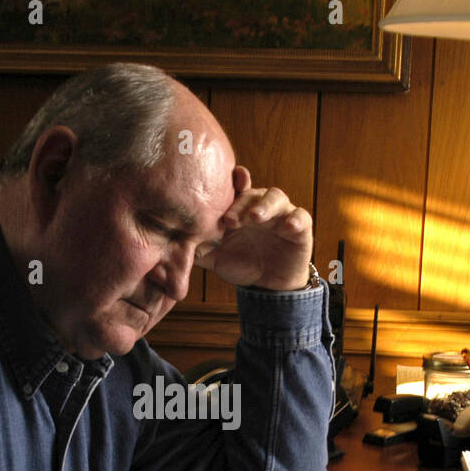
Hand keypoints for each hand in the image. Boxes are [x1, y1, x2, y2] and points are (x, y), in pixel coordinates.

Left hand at [194, 166, 313, 291]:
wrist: (267, 287)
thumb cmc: (241, 264)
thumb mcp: (215, 258)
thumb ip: (195, 249)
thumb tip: (168, 245)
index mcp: (239, 209)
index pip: (235, 189)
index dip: (230, 183)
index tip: (221, 182)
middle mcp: (260, 206)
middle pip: (253, 192)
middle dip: (241, 202)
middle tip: (229, 219)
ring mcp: (281, 215)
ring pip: (277, 198)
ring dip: (265, 205)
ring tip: (255, 217)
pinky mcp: (300, 228)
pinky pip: (301, 217)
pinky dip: (295, 219)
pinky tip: (288, 226)